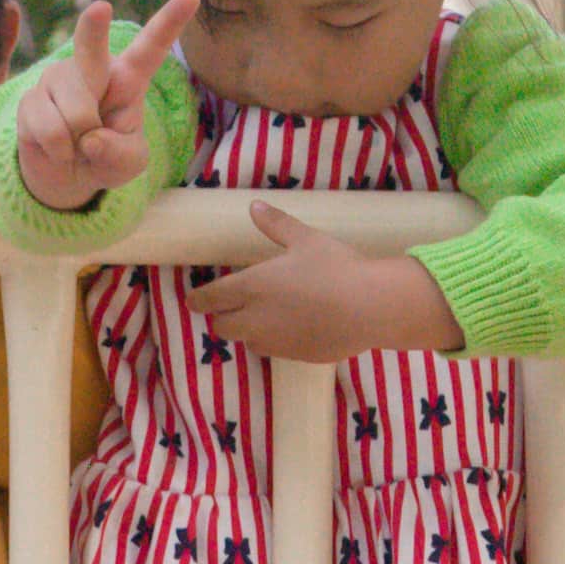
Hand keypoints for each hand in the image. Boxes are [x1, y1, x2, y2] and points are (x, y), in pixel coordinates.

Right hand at [7, 0, 195, 214]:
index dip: (170, 22)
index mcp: (128, 76)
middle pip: (91, 46)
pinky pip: (50, 131)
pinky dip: (58, 152)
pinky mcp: (30, 98)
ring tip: (76, 143)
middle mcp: (91, 68)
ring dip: (79, 141)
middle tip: (102, 8)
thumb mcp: (128, 163)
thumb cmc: (106, 158)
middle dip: (94, 27)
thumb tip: (89, 139)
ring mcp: (58, 79)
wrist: (65, 175)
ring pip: (75, 112)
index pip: (152, 47)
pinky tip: (56, 148)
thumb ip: (118, 153)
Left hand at [188, 202, 461, 363]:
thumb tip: (254, 206)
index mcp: (251, 286)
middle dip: (222, 317)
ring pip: (246, 341)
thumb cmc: (335, 267)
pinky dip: (272, 341)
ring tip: (261, 317)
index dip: (199, 300)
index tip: (195, 299)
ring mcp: (275, 342)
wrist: (369, 308)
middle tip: (230, 306)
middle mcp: (255, 318)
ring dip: (246, 331)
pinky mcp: (295, 357)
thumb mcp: (305, 239)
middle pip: (222, 326)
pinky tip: (289, 329)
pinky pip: (272, 351)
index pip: (210, 299)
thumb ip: (276, 225)